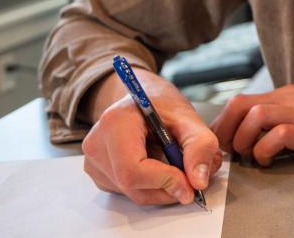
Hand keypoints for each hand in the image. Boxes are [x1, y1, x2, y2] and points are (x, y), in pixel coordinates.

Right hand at [81, 72, 222, 205]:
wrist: (141, 100)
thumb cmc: (161, 104)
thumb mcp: (188, 116)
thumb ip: (200, 145)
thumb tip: (198, 181)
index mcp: (115, 123)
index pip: (132, 169)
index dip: (164, 181)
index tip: (191, 184)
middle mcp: (97, 145)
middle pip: (133, 185)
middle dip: (168, 187)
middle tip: (191, 177)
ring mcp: (94, 162)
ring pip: (133, 194)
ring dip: (162, 188)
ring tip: (174, 163)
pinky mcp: (99, 174)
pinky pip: (129, 192)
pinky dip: (151, 187)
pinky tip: (158, 165)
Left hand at [210, 84, 293, 166]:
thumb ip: (279, 114)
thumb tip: (249, 129)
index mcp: (282, 96)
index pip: (239, 100)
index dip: (224, 123)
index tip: (222, 141)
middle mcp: (287, 101)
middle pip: (240, 103)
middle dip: (227, 129)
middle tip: (231, 150)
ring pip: (256, 115)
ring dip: (245, 139)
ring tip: (251, 155)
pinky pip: (279, 134)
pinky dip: (266, 149)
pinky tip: (269, 160)